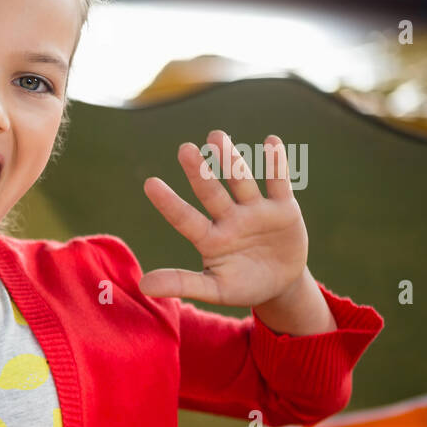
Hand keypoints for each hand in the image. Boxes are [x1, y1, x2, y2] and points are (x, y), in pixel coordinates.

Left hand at [139, 130, 307, 307]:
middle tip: (184, 149)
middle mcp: (229, 219)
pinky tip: (271, 142)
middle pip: (211, 192)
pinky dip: (276, 163)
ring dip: (230, 159)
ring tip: (216, 137)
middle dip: (199, 172)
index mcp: (209, 239)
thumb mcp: (214, 290)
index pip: (184, 218)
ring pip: (241, 181)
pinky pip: (279, 183)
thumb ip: (181, 284)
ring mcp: (255, 211)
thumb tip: (143, 286)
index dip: (168, 203)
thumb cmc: (242, 286)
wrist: (281, 285)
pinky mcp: (283, 208)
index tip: (150, 183)